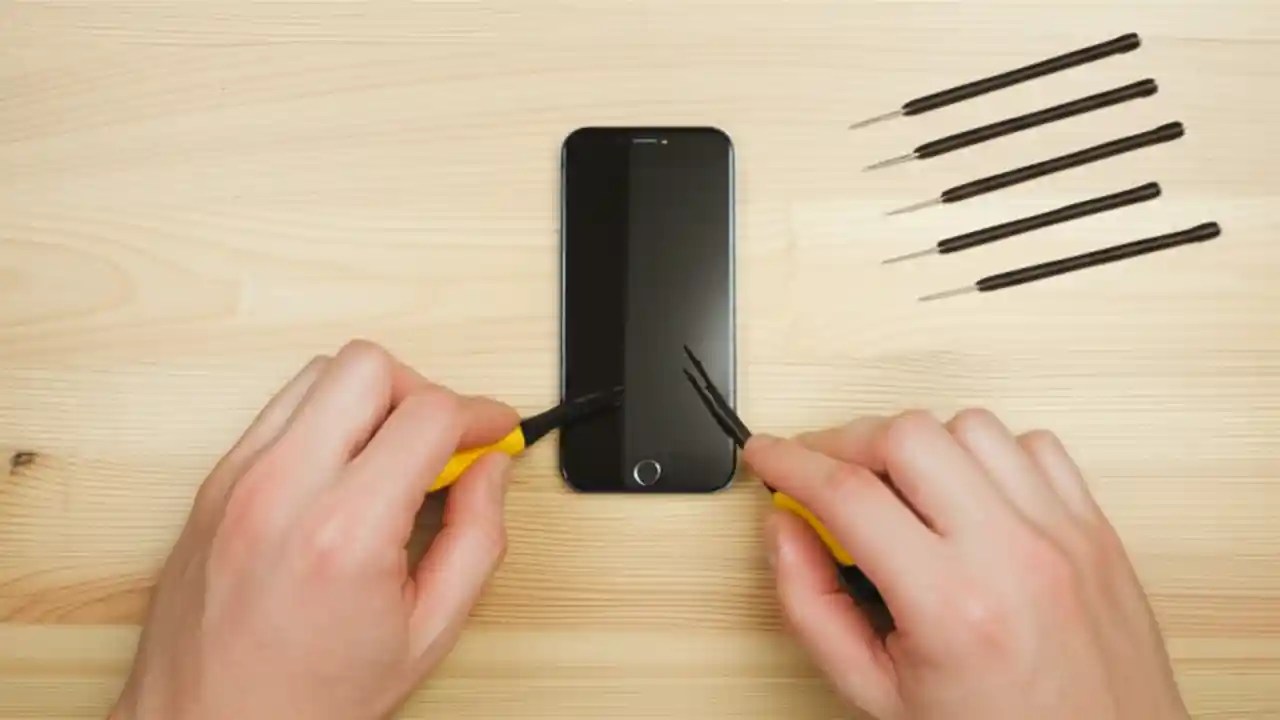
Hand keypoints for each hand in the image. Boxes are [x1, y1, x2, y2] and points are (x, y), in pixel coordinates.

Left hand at [112, 341, 519, 719]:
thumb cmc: (307, 700)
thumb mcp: (427, 634)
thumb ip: (477, 540)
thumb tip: (491, 470)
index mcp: (345, 533)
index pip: (429, 414)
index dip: (481, 413)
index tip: (497, 430)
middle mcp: (281, 490)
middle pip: (368, 366)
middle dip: (422, 391)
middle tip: (440, 442)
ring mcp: (237, 480)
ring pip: (319, 373)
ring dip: (370, 399)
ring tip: (390, 457)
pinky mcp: (213, 483)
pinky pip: (280, 411)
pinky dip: (324, 420)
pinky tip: (344, 471)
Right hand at [745, 410, 1187, 719]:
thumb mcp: (875, 692)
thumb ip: (810, 607)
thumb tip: (783, 529)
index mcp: (953, 606)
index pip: (847, 495)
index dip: (789, 462)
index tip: (766, 455)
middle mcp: (1015, 555)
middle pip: (909, 434)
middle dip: (848, 441)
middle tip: (826, 473)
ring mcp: (1062, 533)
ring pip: (971, 425)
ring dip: (919, 445)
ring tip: (900, 488)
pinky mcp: (1094, 526)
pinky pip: (1033, 445)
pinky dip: (988, 454)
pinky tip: (967, 493)